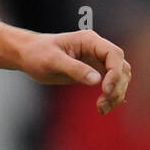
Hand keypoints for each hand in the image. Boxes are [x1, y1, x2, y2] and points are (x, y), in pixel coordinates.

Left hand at [17, 29, 131, 114]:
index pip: (114, 54)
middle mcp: (97, 49)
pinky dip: (110, 96)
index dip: (115, 73)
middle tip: (102, 103)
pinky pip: (110, 84)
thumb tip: (97, 81)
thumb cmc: (37, 54)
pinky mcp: (94, 72)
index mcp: (89, 40)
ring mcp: (97, 60)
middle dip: (116, 86)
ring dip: (115, 94)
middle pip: (121, 67)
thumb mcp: (53, 61)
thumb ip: (75, 69)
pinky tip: (103, 107)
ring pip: (119, 77)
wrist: (28, 55)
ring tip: (101, 108)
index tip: (105, 89)